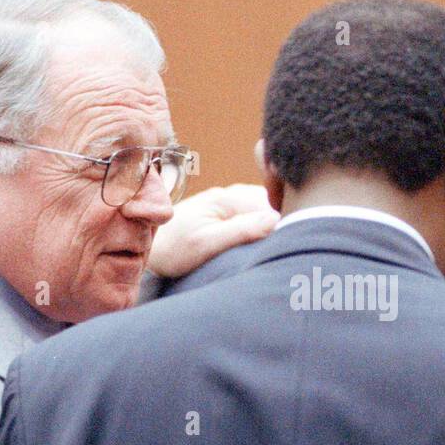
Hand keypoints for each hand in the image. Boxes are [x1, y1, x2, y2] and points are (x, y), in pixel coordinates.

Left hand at [146, 184, 279, 278]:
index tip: (293, 242)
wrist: (151, 250)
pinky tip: (267, 239)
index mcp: (228, 198)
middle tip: (291, 245)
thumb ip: (241, 230)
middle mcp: (231, 194)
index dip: (286, 222)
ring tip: (281, 244)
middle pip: (272, 202)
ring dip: (275, 223)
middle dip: (283, 220)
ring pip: (266, 207)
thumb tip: (276, 219)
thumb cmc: (174, 250)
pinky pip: (256, 213)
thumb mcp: (207, 243)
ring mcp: (229, 201)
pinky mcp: (226, 211)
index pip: (272, 204)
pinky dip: (264, 224)